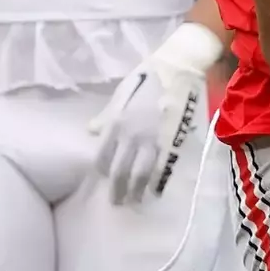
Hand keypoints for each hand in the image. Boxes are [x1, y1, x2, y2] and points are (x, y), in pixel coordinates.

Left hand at [88, 23, 222, 205]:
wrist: (178, 68)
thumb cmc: (147, 77)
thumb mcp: (121, 93)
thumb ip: (107, 115)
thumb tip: (91, 131)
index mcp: (116, 123)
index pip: (102, 157)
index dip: (102, 171)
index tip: (105, 177)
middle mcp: (131, 136)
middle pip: (119, 172)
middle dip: (117, 190)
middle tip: (117, 202)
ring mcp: (152, 141)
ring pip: (140, 175)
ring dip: (137, 191)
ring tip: (136, 200)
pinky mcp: (171, 142)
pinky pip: (161, 168)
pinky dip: (158, 181)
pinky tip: (156, 190)